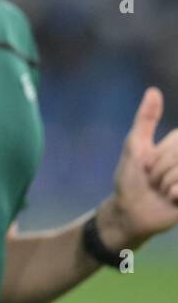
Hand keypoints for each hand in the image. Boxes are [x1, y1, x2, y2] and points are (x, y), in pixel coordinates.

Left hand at [109, 87, 177, 248]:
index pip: (177, 140)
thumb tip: (153, 91)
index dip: (160, 155)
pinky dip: (174, 193)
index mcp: (177, 146)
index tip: (150, 164)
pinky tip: (172, 200)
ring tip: (162, 191)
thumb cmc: (130, 178)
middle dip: (160, 170)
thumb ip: (146, 119)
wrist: (129, 211)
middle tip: (154, 181)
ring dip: (166, 183)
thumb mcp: (135, 145)